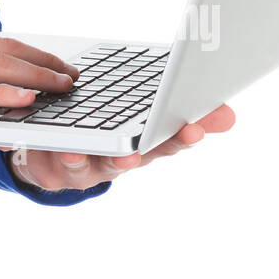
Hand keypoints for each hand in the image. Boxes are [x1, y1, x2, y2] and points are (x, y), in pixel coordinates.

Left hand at [2, 104, 235, 191]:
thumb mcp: (136, 119)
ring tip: (129, 154)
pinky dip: (71, 155)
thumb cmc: (101, 131)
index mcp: (143, 141)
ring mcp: (95, 166)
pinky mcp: (64, 170)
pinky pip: (67, 165)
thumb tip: (227, 111)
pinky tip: (72, 148)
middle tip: (191, 130)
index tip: (213, 116)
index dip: (191, 128)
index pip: (173, 135)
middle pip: (152, 151)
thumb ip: (176, 108)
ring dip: (121, 159)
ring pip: (110, 164)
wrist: (50, 157)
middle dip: (171, 141)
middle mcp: (124, 158)